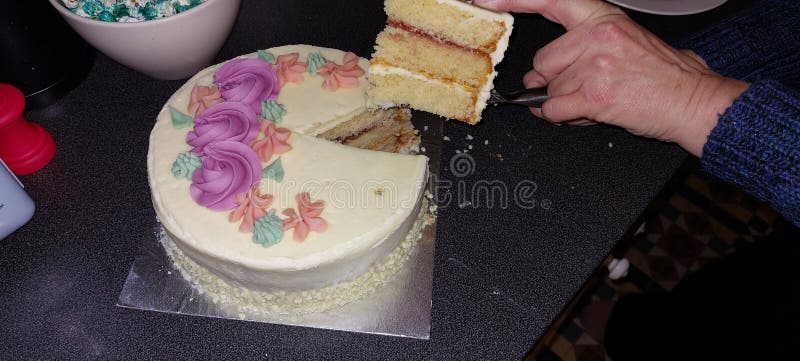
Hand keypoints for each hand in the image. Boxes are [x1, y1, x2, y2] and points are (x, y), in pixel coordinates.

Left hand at [474, 0, 748, 155]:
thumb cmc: (664, 76)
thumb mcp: (626, 42)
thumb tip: (543, 73)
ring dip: (563, 102)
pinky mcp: (593, 96)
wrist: (695, 102)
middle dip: (553, 79)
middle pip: (543, 60)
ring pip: (549, 89)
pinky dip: (562, 117)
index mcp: (602, 18)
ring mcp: (594, 66)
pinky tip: (586, 114)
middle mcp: (596, 36)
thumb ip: (581, 50)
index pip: (548, 0)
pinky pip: (553, 110)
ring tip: (596, 101)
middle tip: (580, 87)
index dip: (512, 0)